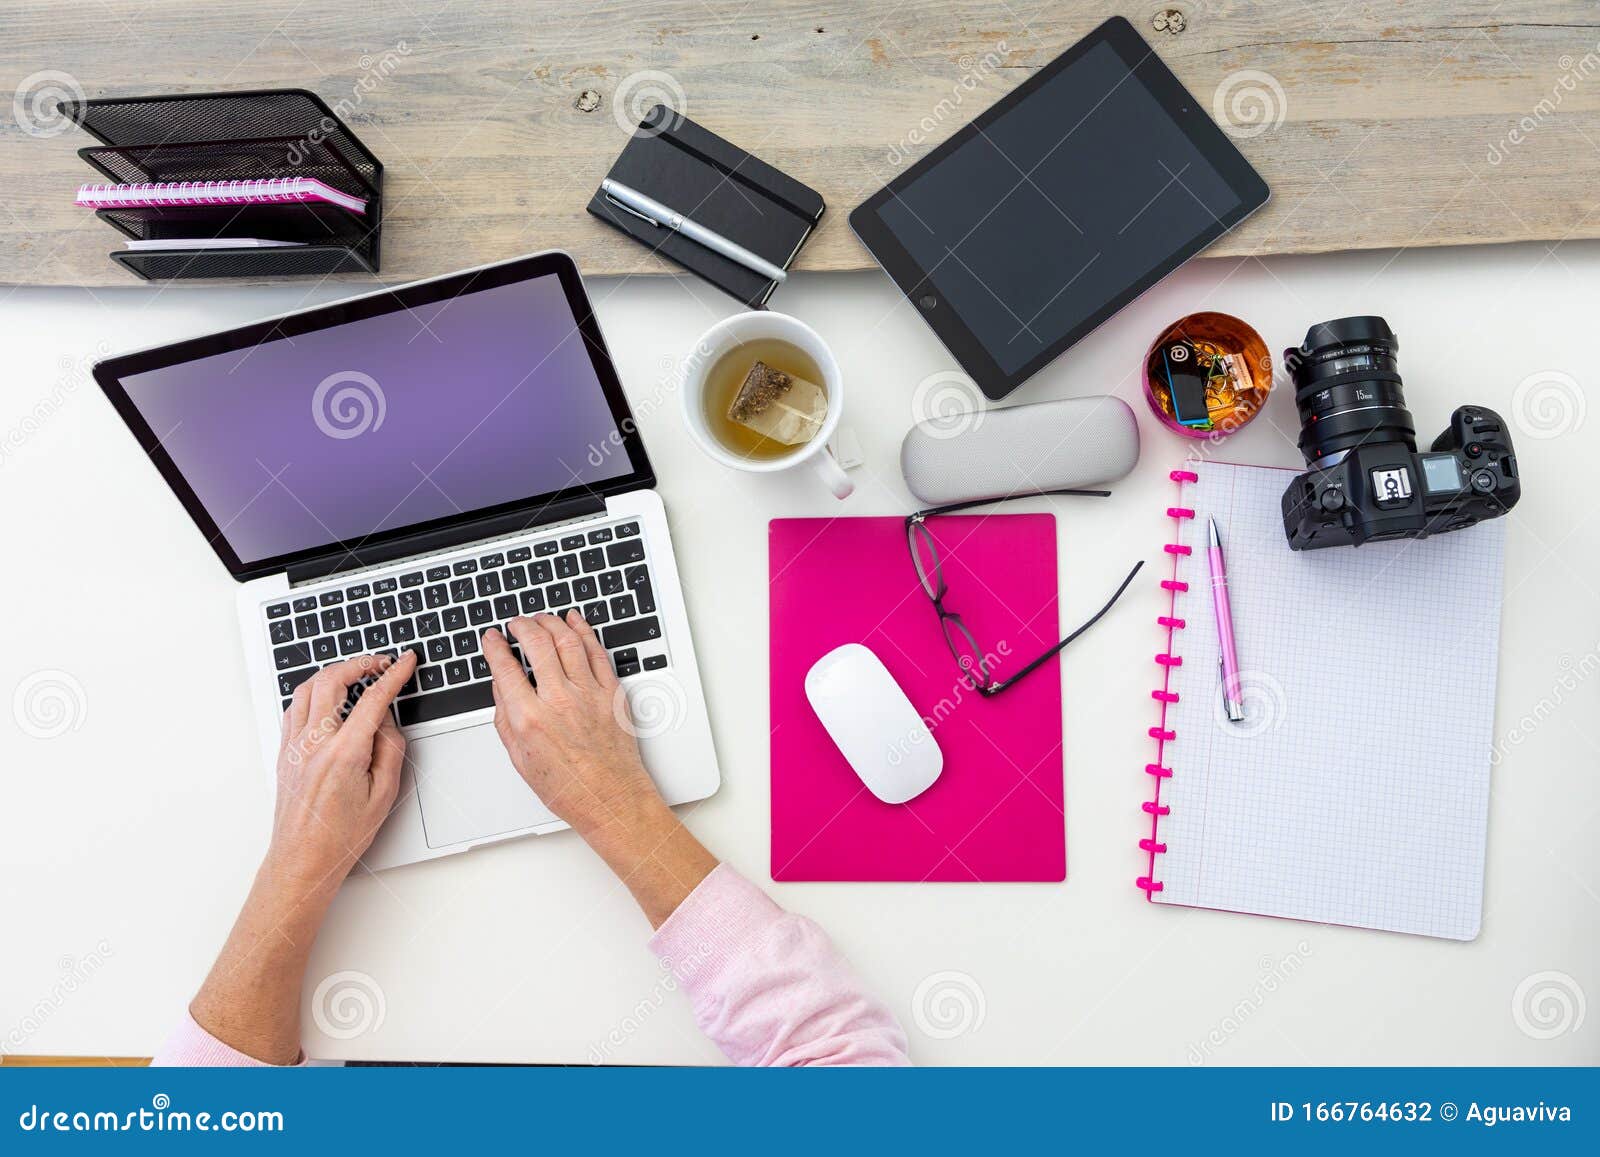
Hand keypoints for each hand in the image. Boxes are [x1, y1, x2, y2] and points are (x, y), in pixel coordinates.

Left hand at [266, 651, 416, 892]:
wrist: (303, 859)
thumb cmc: (341, 836)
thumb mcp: (384, 794)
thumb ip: (390, 749)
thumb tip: (387, 720)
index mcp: (343, 753)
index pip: (372, 698)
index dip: (393, 674)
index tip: (405, 661)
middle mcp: (314, 743)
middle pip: (332, 680)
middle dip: (360, 662)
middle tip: (380, 661)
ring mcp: (294, 745)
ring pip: (307, 688)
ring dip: (333, 673)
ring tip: (354, 673)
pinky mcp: (284, 752)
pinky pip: (294, 707)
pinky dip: (312, 692)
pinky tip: (326, 697)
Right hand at [482, 611, 661, 836]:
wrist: (610, 798)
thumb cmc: (568, 787)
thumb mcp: (520, 758)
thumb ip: (506, 718)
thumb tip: (501, 687)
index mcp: (531, 719)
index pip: (505, 668)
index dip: (494, 647)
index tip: (491, 638)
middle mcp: (559, 701)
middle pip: (537, 645)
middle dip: (522, 626)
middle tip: (515, 623)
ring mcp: (588, 694)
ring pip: (568, 641)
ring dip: (552, 623)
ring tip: (541, 618)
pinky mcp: (611, 693)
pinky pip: (597, 652)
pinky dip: (585, 631)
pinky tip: (576, 622)